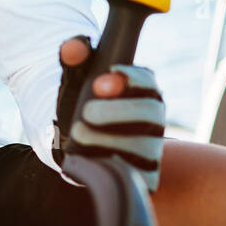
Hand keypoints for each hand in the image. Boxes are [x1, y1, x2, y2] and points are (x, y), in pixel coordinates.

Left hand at [52, 35, 165, 191]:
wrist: (76, 144)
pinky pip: (144, 177)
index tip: (105, 77)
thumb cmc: (82, 104)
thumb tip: (72, 49)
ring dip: (110, 139)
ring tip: (79, 133)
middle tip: (87, 112)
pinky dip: (123, 171)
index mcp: (143, 90)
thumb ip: (74, 58)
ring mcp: (152, 147)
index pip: (148, 80)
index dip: (132, 77)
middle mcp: (154, 118)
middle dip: (118, 110)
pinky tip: (99, 161)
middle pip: (150, 111)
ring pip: (145, 145)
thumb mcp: (76, 78)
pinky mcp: (147, 175)